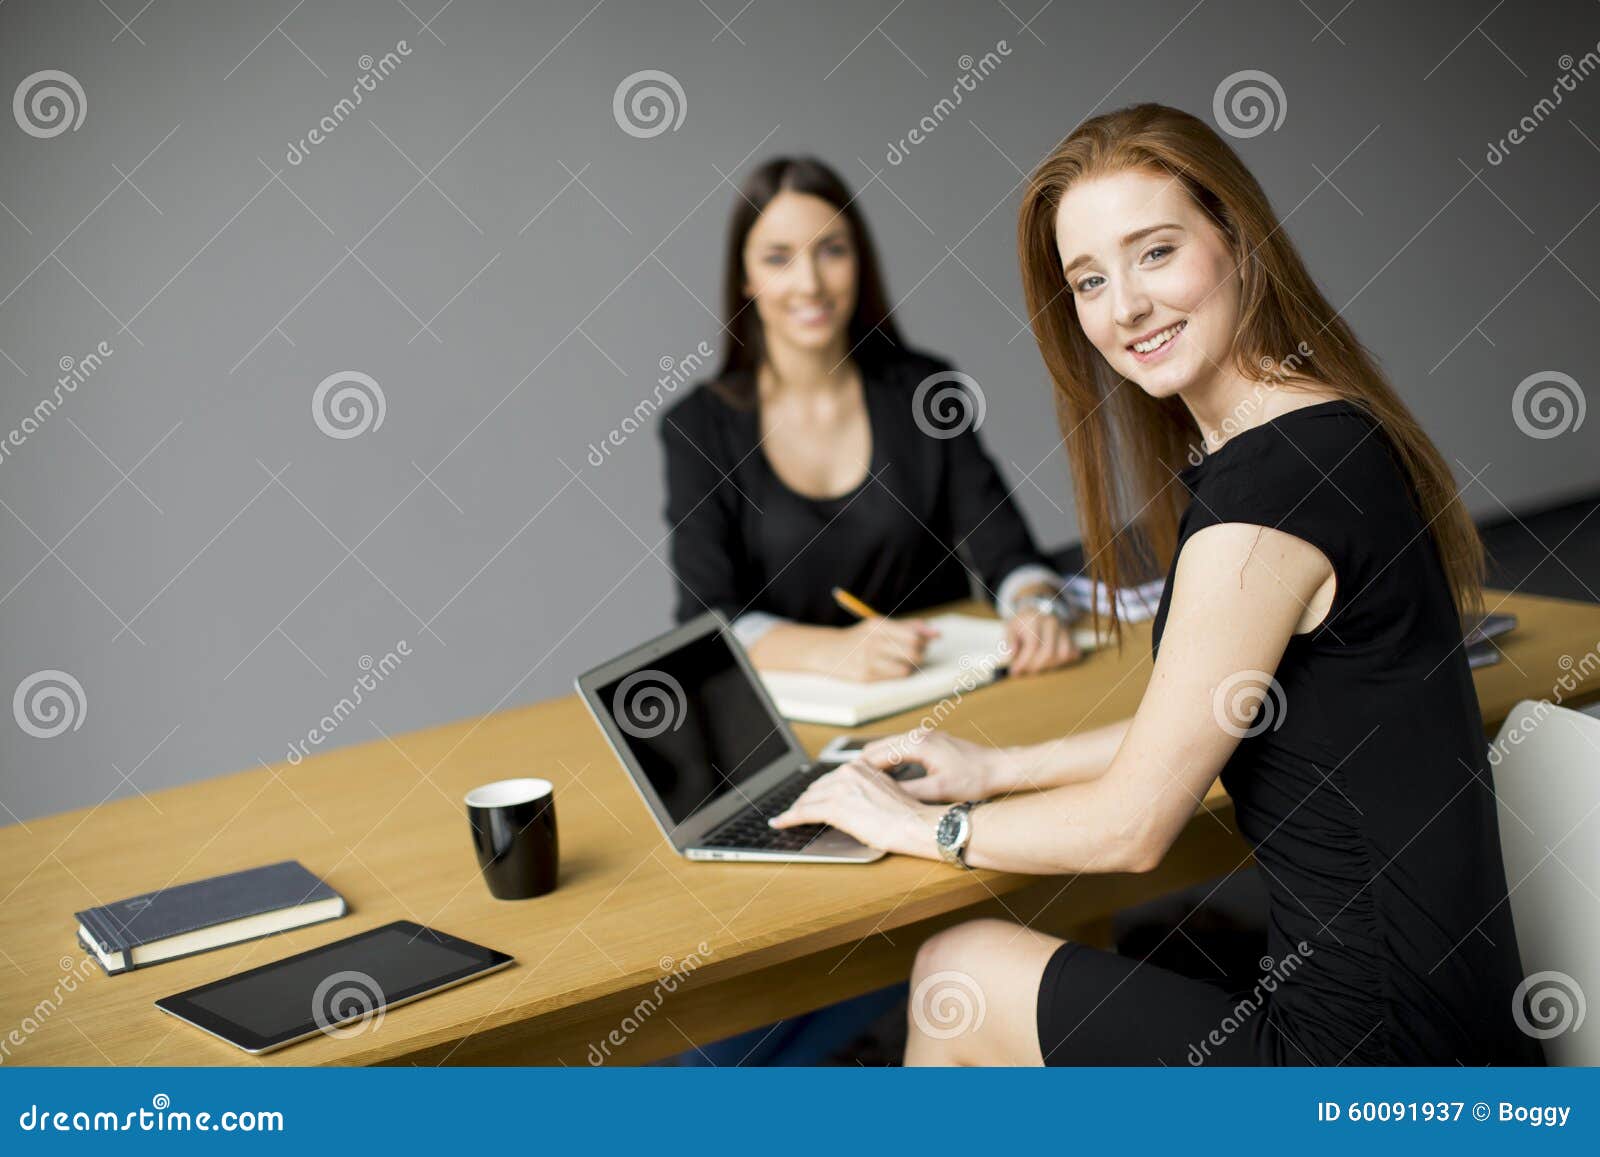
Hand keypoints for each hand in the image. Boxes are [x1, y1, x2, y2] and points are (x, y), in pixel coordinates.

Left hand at [768, 761, 942, 857]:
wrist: (915, 824)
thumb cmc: (906, 815)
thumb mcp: (883, 792)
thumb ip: (863, 790)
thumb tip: (850, 802)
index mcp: (861, 767)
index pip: (830, 778)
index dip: (816, 791)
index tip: (808, 797)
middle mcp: (848, 772)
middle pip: (816, 788)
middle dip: (804, 800)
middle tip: (793, 810)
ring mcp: (840, 788)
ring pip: (808, 800)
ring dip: (794, 809)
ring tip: (784, 818)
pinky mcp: (834, 807)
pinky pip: (803, 812)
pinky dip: (788, 818)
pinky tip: (780, 823)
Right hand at [826, 617, 940, 681]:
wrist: (828, 652)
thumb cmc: (860, 638)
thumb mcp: (879, 625)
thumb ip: (908, 626)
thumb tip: (936, 632)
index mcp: (878, 626)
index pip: (913, 635)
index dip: (923, 641)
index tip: (923, 642)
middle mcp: (873, 642)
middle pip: (913, 652)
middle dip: (919, 654)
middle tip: (914, 653)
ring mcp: (869, 661)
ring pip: (907, 668)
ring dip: (910, 667)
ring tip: (902, 661)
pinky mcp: (866, 677)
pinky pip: (895, 678)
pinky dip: (898, 674)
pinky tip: (890, 668)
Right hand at [857, 731, 1012, 802]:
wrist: (999, 767)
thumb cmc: (974, 778)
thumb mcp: (939, 790)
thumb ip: (910, 791)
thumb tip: (885, 797)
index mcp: (917, 744)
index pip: (877, 755)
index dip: (859, 771)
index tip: (844, 783)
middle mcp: (918, 734)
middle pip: (878, 748)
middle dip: (861, 766)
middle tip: (845, 783)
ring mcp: (924, 735)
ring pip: (888, 747)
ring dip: (874, 762)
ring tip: (859, 781)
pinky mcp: (930, 741)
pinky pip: (899, 748)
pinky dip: (888, 760)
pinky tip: (884, 775)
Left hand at [1004, 607, 1079, 675]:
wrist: (1037, 608)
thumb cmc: (1023, 621)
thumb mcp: (1010, 626)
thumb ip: (1009, 641)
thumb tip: (1011, 655)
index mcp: (1035, 620)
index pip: (1033, 646)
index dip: (1023, 661)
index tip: (1015, 670)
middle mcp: (1052, 623)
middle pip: (1048, 653)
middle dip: (1035, 666)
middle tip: (1024, 669)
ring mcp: (1063, 629)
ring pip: (1061, 656)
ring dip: (1047, 666)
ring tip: (1035, 664)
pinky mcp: (1070, 636)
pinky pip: (1070, 654)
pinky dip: (1060, 661)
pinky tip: (1048, 661)